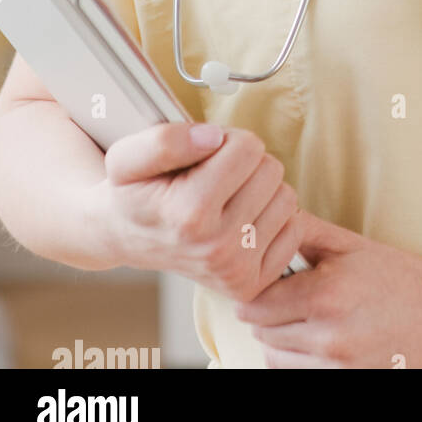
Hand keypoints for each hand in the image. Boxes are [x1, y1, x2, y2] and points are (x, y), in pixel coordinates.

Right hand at [89, 122, 304, 301]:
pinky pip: (294, 229)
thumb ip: (164, 140)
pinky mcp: (251, 283)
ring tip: (225, 199)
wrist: (126, 237)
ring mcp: (235, 270)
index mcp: (189, 214)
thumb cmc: (135, 191)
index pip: (249, 147)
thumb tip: (214, 137)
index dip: (227, 140)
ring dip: (260, 191)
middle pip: (271, 170)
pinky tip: (240, 222)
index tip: (203, 157)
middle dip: (246, 164)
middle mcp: (216, 247)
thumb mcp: (127, 157)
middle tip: (213, 178)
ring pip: (286, 197)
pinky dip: (272, 219)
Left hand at [234, 211, 421, 368]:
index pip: (253, 303)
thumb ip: (306, 232)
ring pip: (273, 357)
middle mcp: (327, 335)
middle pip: (260, 331)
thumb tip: (267, 222)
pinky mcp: (344, 382)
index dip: (257, 290)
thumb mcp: (352, 244)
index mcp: (326, 293)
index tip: (269, 282)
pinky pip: (296, 375)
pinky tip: (320, 340)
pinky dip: (299, 360)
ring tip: (309, 319)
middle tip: (293, 297)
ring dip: (281, 338)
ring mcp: (336, 366)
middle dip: (269, 312)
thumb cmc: (399, 276)